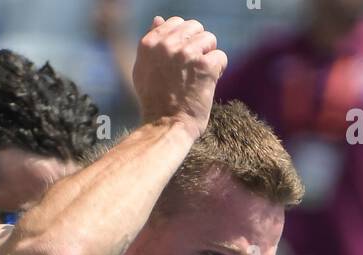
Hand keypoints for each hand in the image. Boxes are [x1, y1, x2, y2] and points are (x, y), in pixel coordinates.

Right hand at [133, 15, 226, 138]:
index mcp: (150, 43)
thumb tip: (159, 19)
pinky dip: (218, 70)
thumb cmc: (154, 102)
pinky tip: (208, 84)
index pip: (176, 23)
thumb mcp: (143, 69)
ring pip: (210, 39)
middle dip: (198, 45)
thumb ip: (152, 43)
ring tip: (200, 76)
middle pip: (195, 28)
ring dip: (208, 57)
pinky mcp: (204, 66)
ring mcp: (186, 54)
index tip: (183, 59)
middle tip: (193, 68)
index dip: (184, 40)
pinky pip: (220, 57)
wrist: (165, 127)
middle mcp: (167, 45)